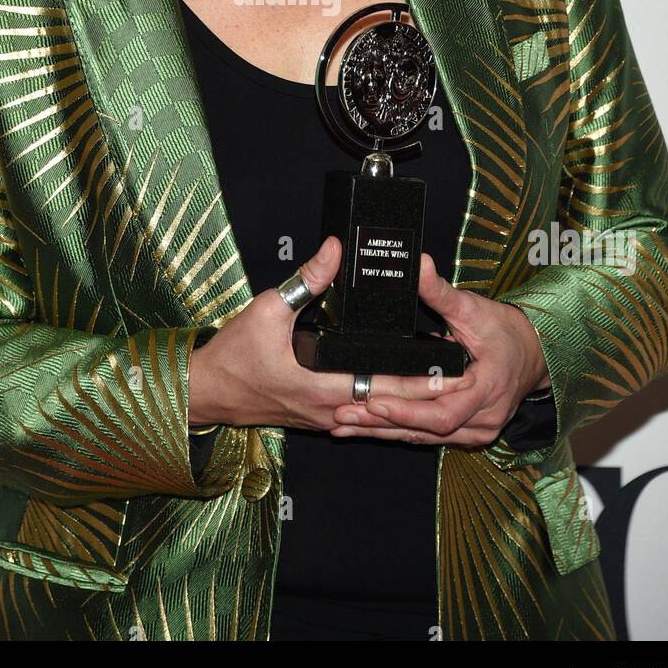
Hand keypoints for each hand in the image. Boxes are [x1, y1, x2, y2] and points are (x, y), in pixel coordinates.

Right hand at [188, 237, 477, 430]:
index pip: (384, 387)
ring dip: (406, 401)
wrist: (206, 390)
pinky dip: (382, 404)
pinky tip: (397, 394)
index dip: (420, 381)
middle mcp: (329, 409)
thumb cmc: (233, 356)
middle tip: (461, 378)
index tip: (449, 370)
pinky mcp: (317, 415)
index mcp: (322, 387)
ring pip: (376, 413)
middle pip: (390, 405)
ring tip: (440, 384)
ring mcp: (324, 417)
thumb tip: (334, 250)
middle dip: (426, 393)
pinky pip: (358, 414)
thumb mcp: (268, 309)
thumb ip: (307, 279)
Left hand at [331, 254, 549, 445]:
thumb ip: (442, 292)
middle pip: (426, 430)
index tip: (373, 401)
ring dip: (383, 432)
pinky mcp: (468, 431)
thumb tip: (419, 264)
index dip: (407, 410)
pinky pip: (430, 435)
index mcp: (487, 388)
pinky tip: (366, 428)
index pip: (443, 412)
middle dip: (381, 425)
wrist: (534, 353)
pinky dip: (398, 430)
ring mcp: (477, 430)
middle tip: (341, 416)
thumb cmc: (506, 331)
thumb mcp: (474, 308)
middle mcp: (483, 417)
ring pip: (425, 437)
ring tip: (343, 425)